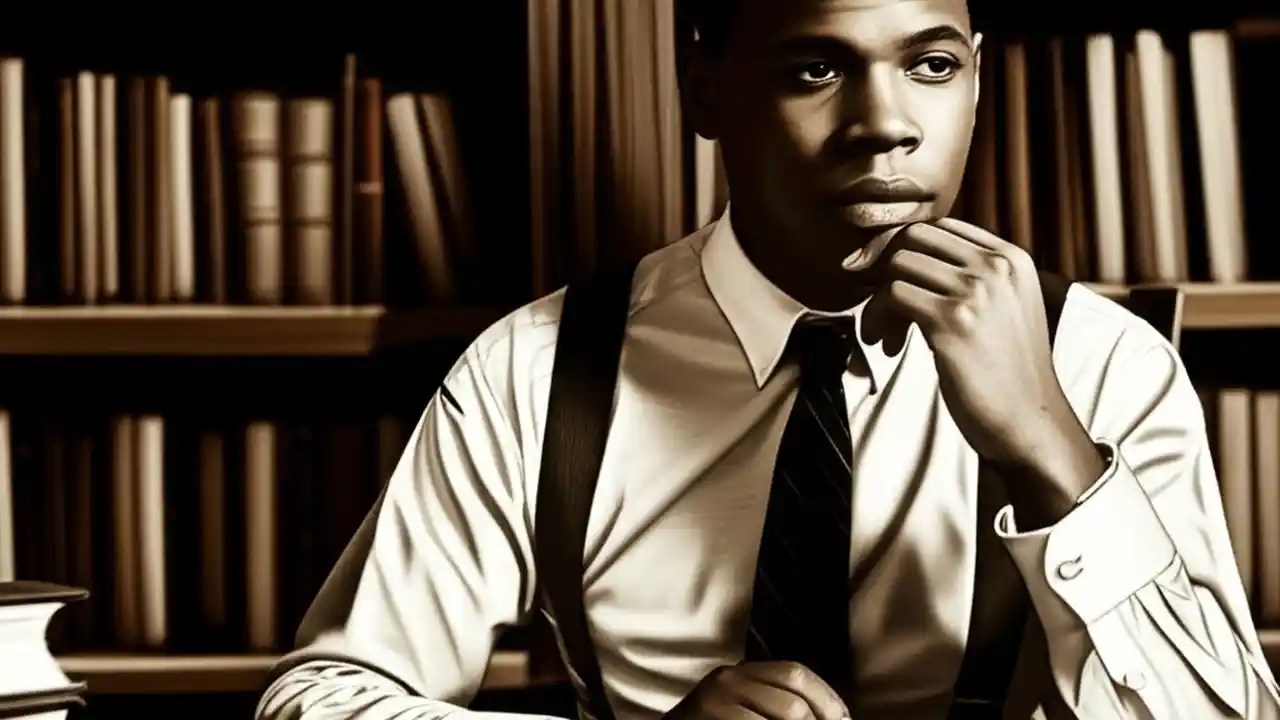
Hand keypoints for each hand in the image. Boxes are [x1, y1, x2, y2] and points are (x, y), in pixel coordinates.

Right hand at [664, 661, 850, 719]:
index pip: (796, 673)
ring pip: (788, 711)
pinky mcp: (712, 713)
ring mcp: (717, 696)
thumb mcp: (741, 713)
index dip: (827, 698)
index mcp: (742, 673)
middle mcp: (729, 677)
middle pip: (795, 691)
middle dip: (823, 718)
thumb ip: (774, 708)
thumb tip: (834, 718)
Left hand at [860, 217, 1076, 467]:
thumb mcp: (1004, 308)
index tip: (884, 278)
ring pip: (897, 265)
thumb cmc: (1007, 372)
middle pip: (913, 237)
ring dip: (878, 300)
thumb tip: (908, 258)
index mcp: (1011, 258)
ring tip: (884, 334)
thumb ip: (972, 277)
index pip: (939, 227)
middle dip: (883, 267)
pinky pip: (893, 295)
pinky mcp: (953, 321)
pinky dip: (878, 318)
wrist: (1028, 422)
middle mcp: (997, 266)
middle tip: (879, 305)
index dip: (903, 249)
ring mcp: (976, 291)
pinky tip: (886, 345)